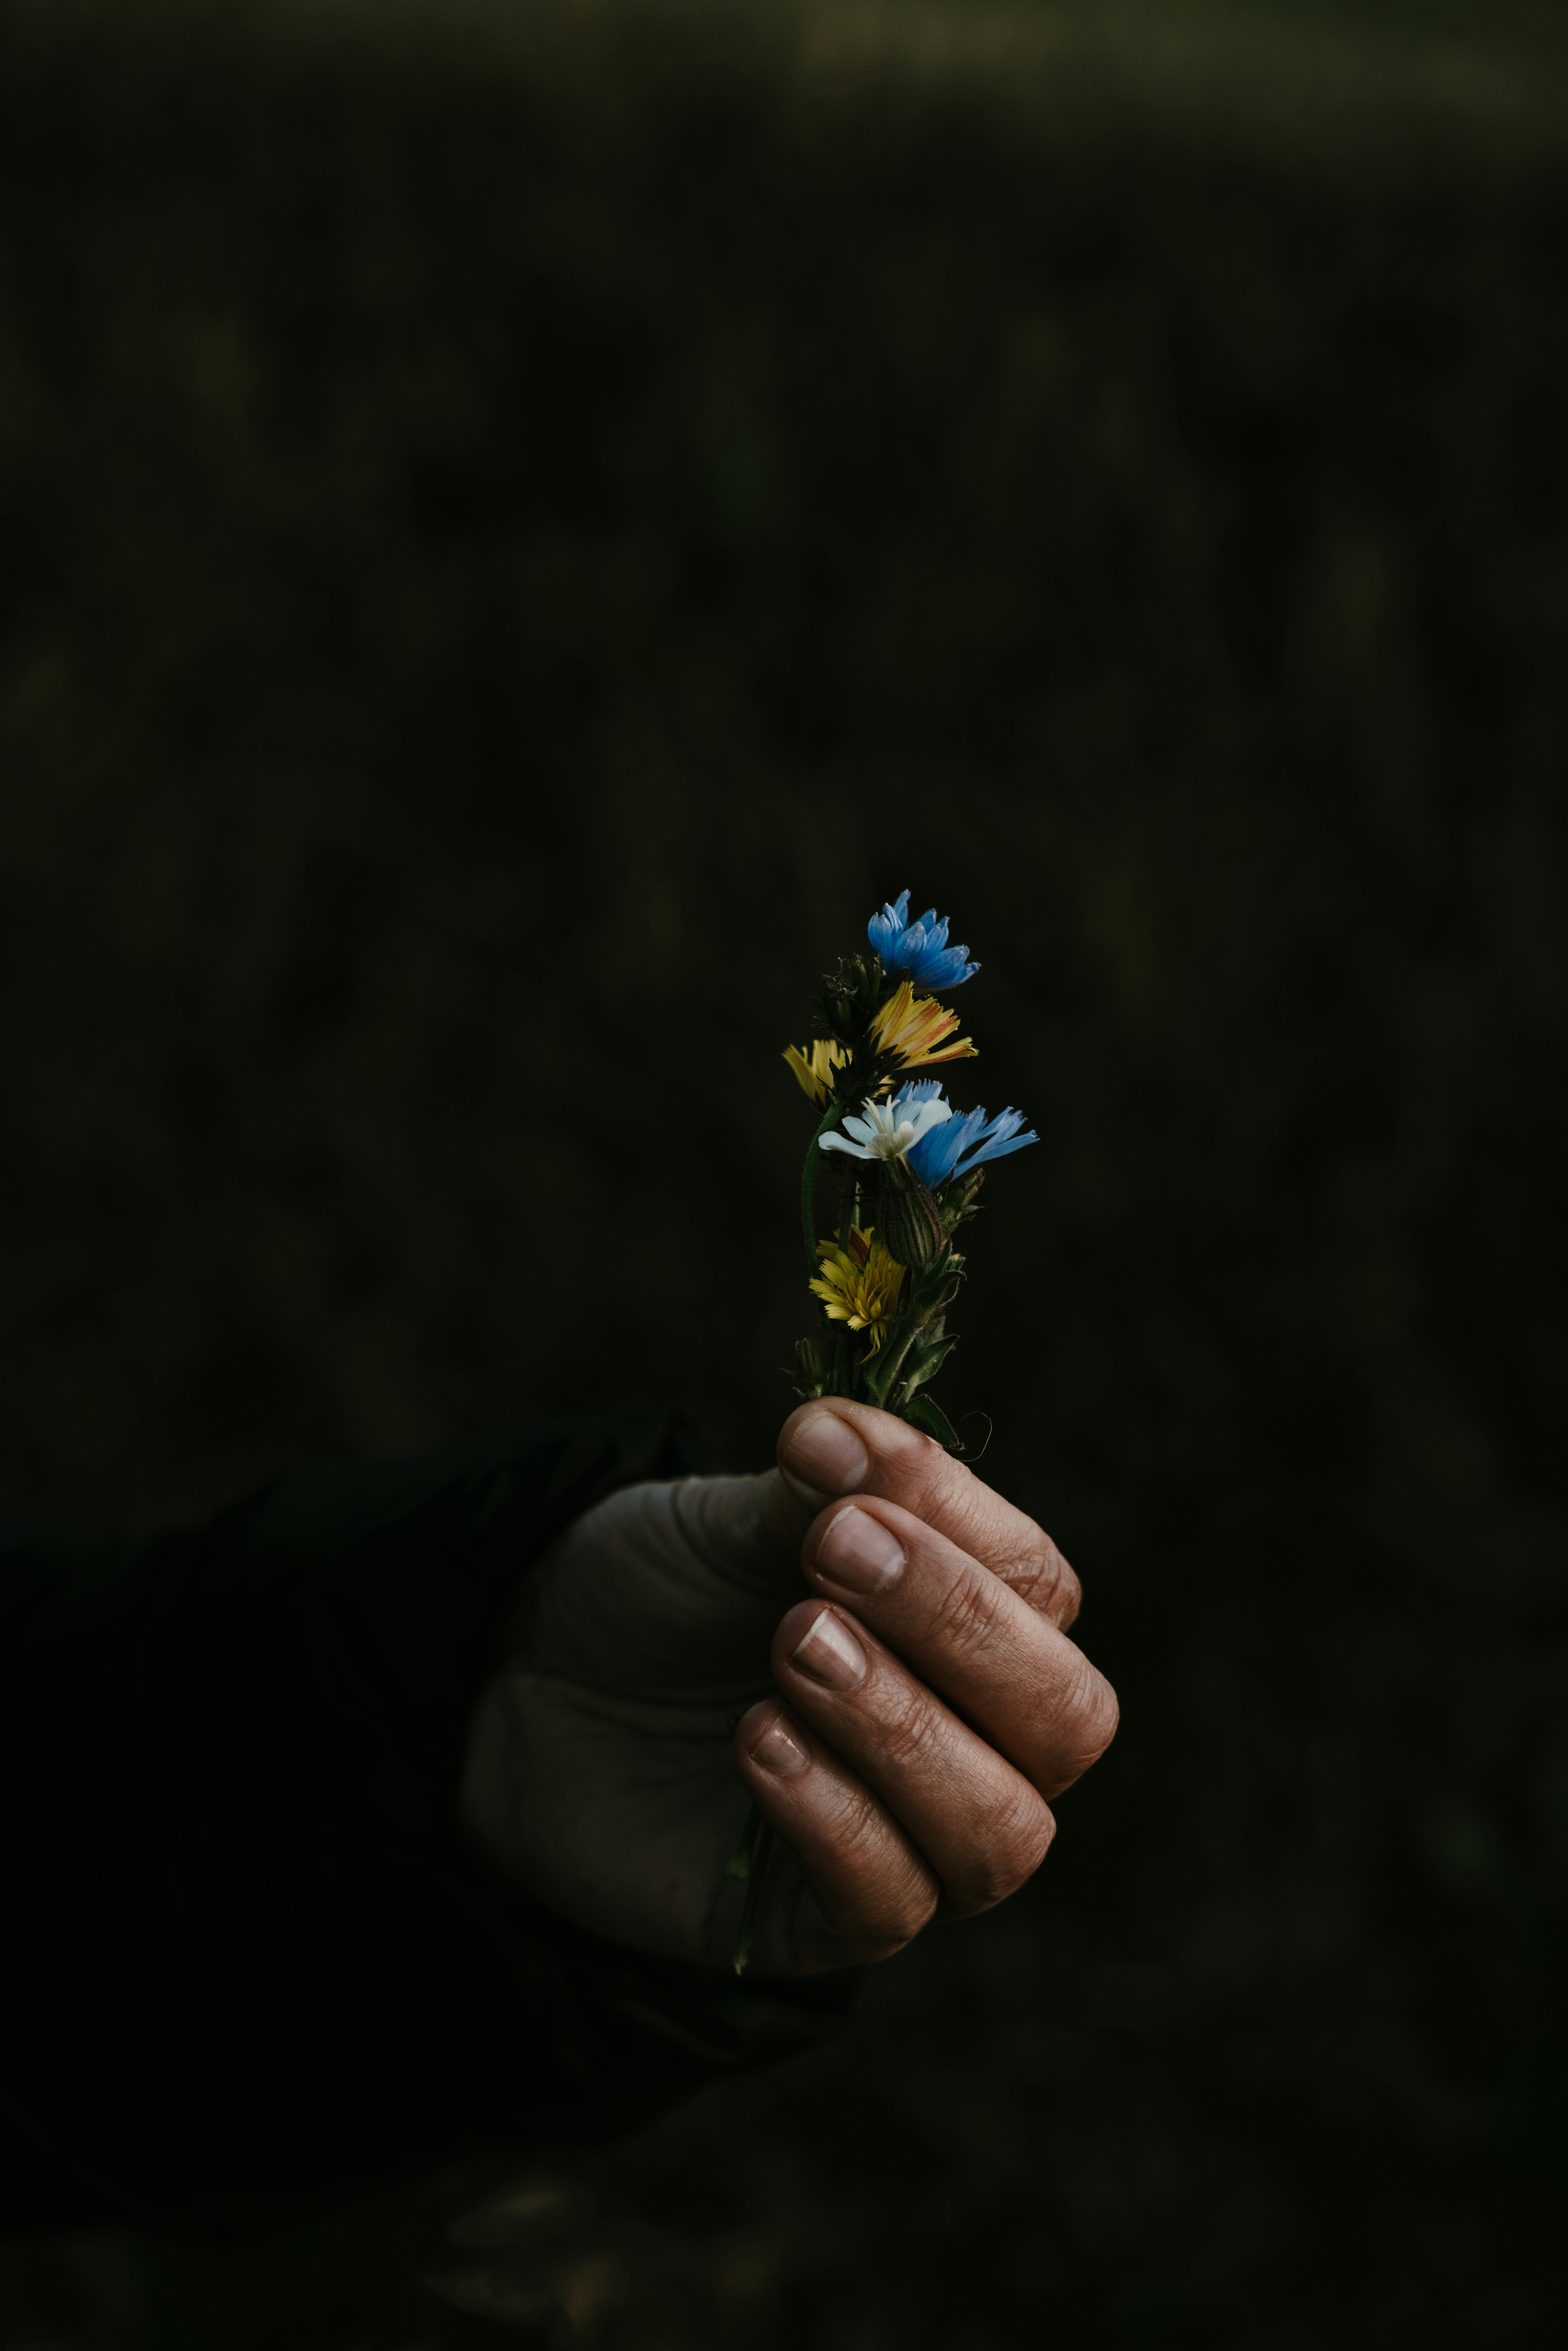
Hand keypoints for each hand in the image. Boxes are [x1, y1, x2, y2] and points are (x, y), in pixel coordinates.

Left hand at [460, 1401, 1116, 1973]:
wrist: (531, 1682)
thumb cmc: (662, 1593)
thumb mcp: (729, 1521)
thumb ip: (814, 1490)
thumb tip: (848, 1437)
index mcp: (976, 1625)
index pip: (1040, 1584)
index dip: (955, 1518)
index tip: (829, 1465)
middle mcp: (976, 1741)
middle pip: (1068, 1718)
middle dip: (956, 1625)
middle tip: (826, 1562)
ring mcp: (913, 1843)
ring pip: (1003, 1830)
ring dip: (900, 1727)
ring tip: (790, 1647)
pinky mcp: (825, 1924)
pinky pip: (892, 1903)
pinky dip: (834, 1815)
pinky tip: (756, 1740)